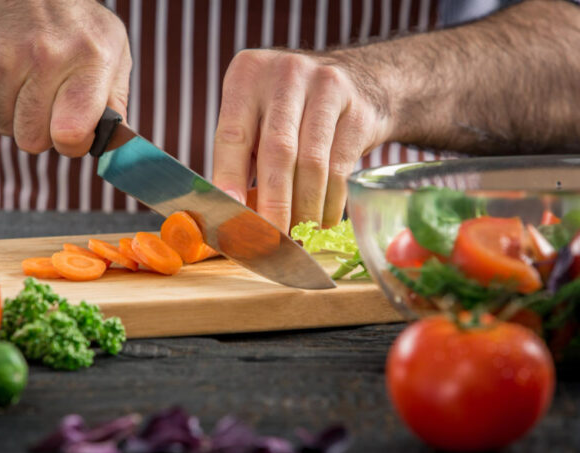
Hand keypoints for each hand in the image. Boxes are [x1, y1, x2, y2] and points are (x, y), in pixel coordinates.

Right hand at [0, 0, 130, 155]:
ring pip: (5, 128)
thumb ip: (115, 100)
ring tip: (25, 82)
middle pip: (32, 140)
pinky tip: (4, 76)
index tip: (74, 132)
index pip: (71, 133)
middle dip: (41, 130)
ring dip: (15, 114)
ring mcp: (3, 59)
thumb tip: (113, 144)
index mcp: (88, 60)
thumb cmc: (72, 22)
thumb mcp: (111, 49)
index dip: (72, 144)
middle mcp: (45, 58)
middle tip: (47, 103)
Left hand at [212, 49, 391, 231]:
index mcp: (247, 75)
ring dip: (303, 210)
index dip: (230, 179)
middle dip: (273, 204)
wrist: (361, 80)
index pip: (232, 135)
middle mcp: (286, 74)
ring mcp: (326, 87)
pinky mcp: (358, 110)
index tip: (230, 215)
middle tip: (269, 241)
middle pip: (277, 152)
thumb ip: (241, 156)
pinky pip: (340, 168)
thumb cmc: (292, 109)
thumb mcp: (258, 114)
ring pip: (311, 164)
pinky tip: (322, 221)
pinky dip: (329, 203)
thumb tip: (229, 215)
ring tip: (297, 236)